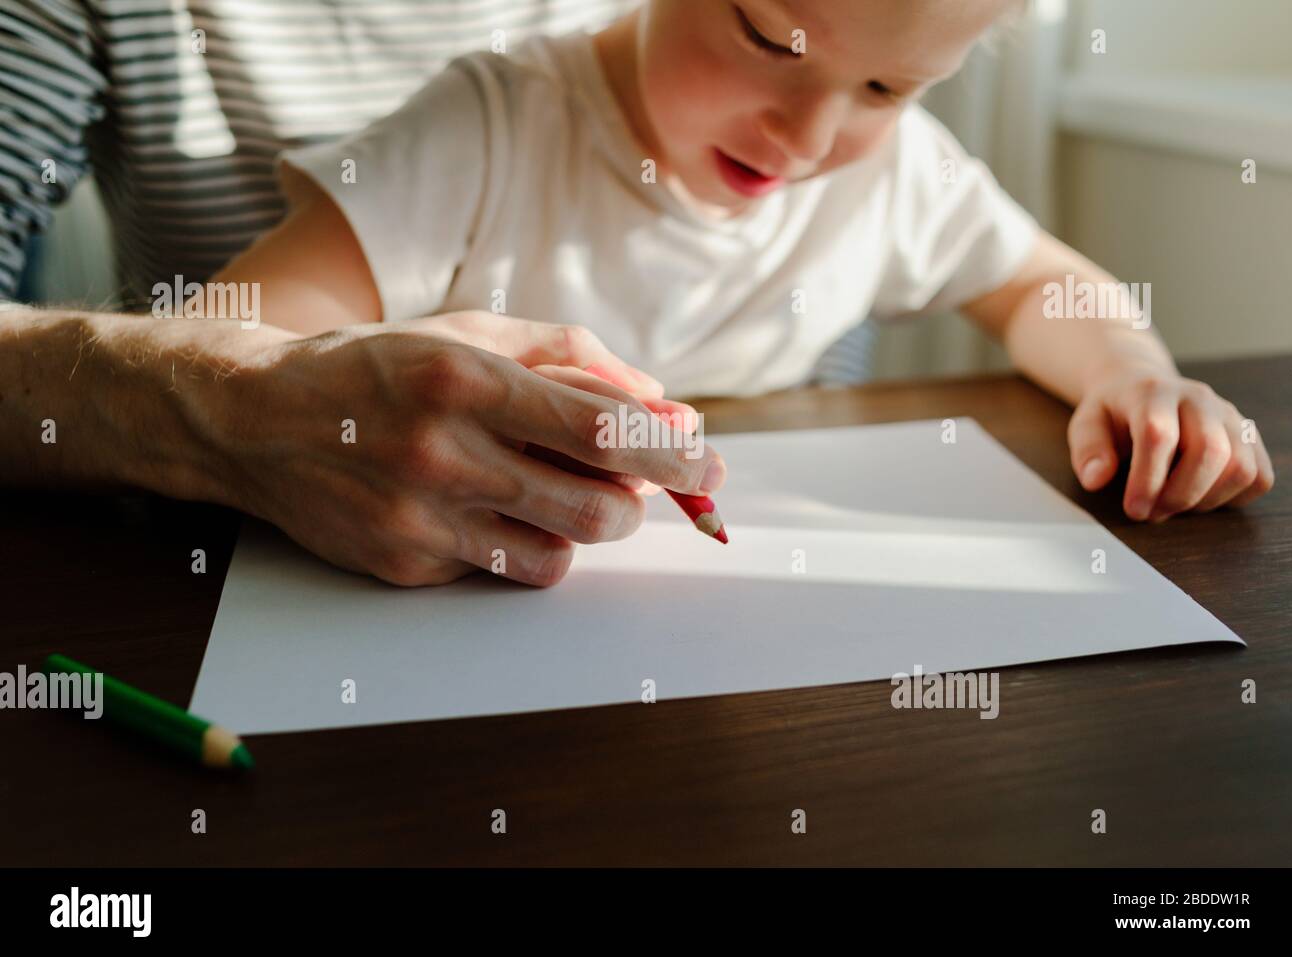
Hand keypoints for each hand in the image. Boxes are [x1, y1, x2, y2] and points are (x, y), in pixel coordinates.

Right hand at [221, 315, 725, 586]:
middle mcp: (442, 454)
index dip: (672, 454)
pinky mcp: (404, 565)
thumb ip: (573, 358)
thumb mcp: (471, 330)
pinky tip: (502, 510)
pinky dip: (527, 546)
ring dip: (590, 529)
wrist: (255, 419)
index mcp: (466, 378)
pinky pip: (503, 572)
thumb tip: (662, 403)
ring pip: (560, 556)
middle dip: (644, 503)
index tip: (706, 461)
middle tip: (645, 485)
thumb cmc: (379, 365)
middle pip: (597, 512)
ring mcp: (420, 519)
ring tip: (571, 493)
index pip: (605, 433)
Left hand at [1067, 367, 1273, 521]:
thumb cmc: (1113, 412)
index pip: (1159, 435)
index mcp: (1153, 393)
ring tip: (1171, 504)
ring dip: (1205, 501)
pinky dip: (1232, 499)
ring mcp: (1230, 416)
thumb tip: (1096, 479)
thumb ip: (1088, 451)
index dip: (1147, 479)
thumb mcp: (1086, 425)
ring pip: (1240, 467)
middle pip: (1209, 452)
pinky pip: (1259, 477)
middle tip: (1151, 513)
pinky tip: (1199, 496)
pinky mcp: (1248, 436)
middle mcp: (1199, 399)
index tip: (1134, 510)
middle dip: (1180, 496)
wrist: (1141, 387)